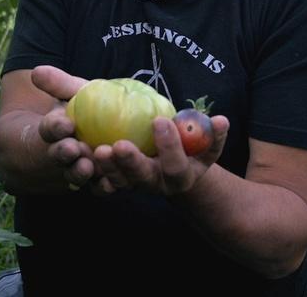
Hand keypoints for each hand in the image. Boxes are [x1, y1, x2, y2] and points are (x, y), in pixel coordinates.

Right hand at [31, 65, 97, 189]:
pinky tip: (109, 183)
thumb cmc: (80, 110)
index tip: (64, 123)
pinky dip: (100, 187)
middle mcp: (58, 155)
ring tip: (87, 166)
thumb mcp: (71, 95)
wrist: (89, 135)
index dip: (54, 127)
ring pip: (74, 175)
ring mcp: (73, 171)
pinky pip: (94, 188)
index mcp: (52, 131)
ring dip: (79, 172)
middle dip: (62, 153)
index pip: (49, 129)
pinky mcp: (91, 184)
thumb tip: (37, 71)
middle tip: (72, 148)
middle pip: (57, 156)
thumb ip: (59, 84)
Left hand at [89, 114, 229, 196]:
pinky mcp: (117, 185)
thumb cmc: (186, 145)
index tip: (160, 121)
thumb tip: (222, 121)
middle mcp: (158, 185)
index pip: (177, 166)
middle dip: (132, 163)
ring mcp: (136, 186)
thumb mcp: (202, 140)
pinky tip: (84, 157)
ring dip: (108, 168)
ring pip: (120, 182)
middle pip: (144, 178)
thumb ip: (211, 133)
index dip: (170, 146)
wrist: (170, 164)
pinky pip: (103, 185)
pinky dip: (94, 174)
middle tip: (118, 145)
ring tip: (97, 150)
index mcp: (182, 175)